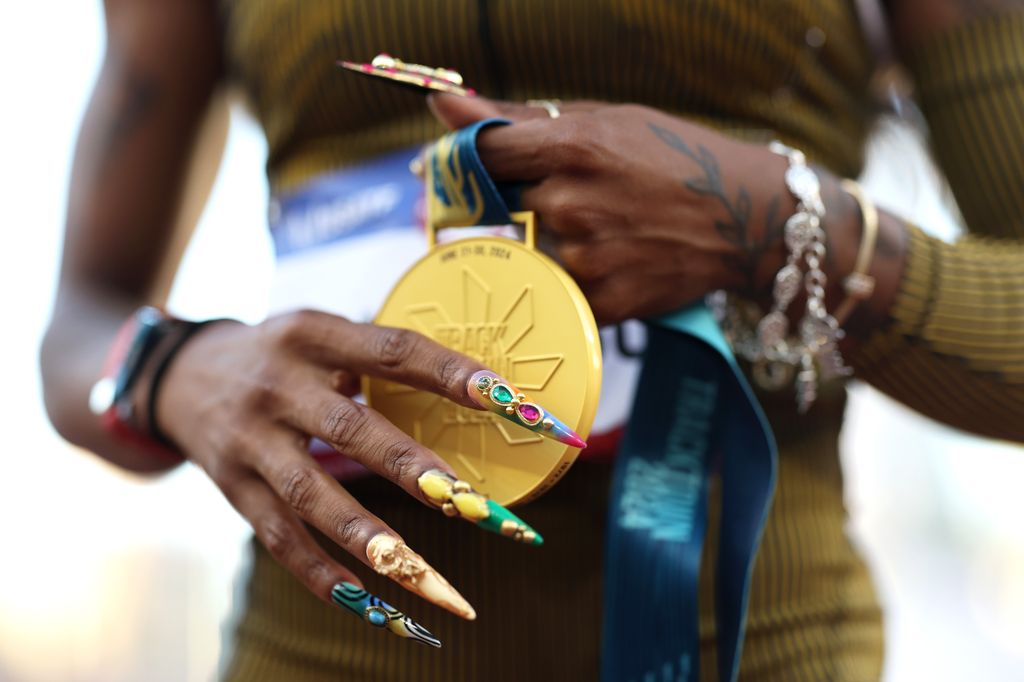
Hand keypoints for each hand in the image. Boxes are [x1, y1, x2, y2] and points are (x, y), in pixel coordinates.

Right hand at [152, 310, 560, 640]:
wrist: (180, 375)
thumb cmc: (277, 354)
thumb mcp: (319, 331)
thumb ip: (376, 354)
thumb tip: (475, 386)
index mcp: (311, 335)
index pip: (389, 350)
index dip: (448, 374)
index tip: (506, 400)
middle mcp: (277, 387)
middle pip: (351, 430)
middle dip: (413, 469)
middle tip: (470, 503)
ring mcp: (251, 441)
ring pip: (313, 496)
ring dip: (371, 538)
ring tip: (423, 575)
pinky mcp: (233, 487)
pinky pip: (278, 538)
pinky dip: (319, 573)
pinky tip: (365, 602)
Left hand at [429, 95, 795, 323]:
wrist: (746, 219)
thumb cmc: (673, 157)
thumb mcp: (605, 119)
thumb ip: (516, 117)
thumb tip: (439, 102)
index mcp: (571, 146)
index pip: (481, 153)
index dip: (463, 160)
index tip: (457, 166)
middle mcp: (571, 203)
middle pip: (504, 203)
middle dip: (525, 198)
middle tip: (580, 195)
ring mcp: (585, 257)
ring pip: (531, 248)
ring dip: (553, 239)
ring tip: (611, 226)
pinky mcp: (600, 302)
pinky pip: (557, 288)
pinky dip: (575, 274)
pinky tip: (616, 256)